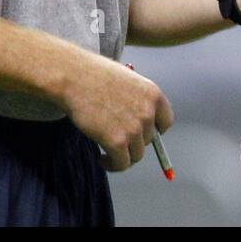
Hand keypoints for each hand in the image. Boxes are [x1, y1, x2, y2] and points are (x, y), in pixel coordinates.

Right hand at [60, 53, 173, 171]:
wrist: (74, 77)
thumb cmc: (96, 76)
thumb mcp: (128, 82)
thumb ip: (138, 102)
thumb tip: (140, 124)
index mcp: (153, 95)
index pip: (166, 122)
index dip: (153, 130)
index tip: (142, 134)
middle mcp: (148, 112)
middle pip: (148, 140)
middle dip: (133, 142)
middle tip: (116, 139)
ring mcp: (134, 128)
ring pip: (136, 155)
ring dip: (122, 156)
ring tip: (107, 151)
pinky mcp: (117, 141)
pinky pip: (121, 164)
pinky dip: (111, 165)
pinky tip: (101, 159)